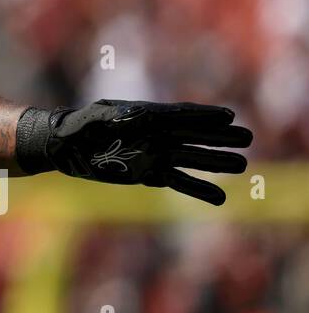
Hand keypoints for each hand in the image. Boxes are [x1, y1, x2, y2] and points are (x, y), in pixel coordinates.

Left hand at [19, 100, 251, 204]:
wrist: (64, 148)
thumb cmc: (74, 128)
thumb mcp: (88, 120)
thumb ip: (110, 119)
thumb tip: (136, 120)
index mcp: (143, 116)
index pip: (180, 115)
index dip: (204, 115)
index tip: (229, 116)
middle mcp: (154, 134)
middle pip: (194, 135)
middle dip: (219, 136)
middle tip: (247, 138)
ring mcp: (154, 154)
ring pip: (191, 158)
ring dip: (215, 161)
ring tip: (242, 164)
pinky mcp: (148, 173)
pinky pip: (178, 181)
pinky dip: (198, 189)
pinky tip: (219, 197)